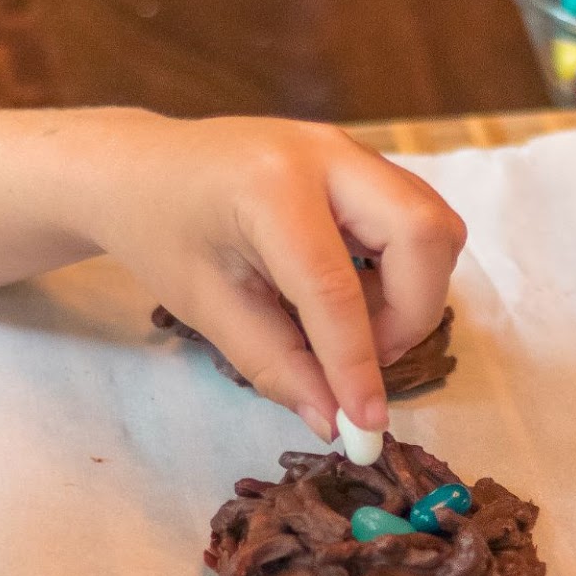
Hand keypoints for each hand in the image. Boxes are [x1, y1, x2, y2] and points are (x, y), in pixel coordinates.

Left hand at [76, 111, 466, 439]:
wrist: (139, 168)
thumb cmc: (161, 232)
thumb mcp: (208, 309)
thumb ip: (277, 365)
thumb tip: (335, 419)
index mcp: (269, 188)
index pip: (335, 288)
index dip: (356, 363)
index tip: (366, 423)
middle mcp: (326, 154)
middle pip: (424, 234)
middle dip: (411, 313)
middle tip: (369, 355)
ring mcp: (352, 152)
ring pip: (436, 227)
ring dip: (412, 293)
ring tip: (357, 324)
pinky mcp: (364, 165)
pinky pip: (419, 221)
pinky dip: (405, 272)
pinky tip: (355, 292)